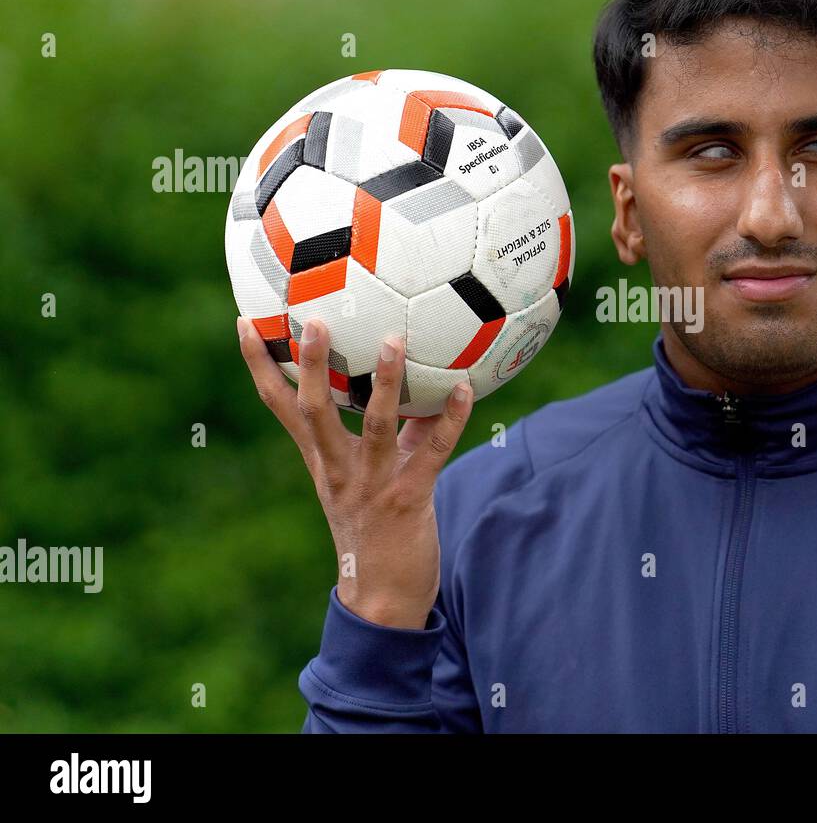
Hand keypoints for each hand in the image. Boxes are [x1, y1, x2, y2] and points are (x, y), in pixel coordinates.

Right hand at [237, 316, 472, 628]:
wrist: (382, 601)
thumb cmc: (377, 534)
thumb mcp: (371, 480)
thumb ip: (394, 433)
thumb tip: (424, 382)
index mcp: (320, 461)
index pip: (280, 405)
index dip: (261, 364)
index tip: (246, 320)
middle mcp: (337, 469)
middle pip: (313, 410)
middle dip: (311, 365)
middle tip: (314, 319)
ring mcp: (371, 485)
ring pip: (371, 426)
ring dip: (383, 383)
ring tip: (392, 341)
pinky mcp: (408, 499)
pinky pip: (432, 452)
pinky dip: (450, 419)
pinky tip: (465, 388)